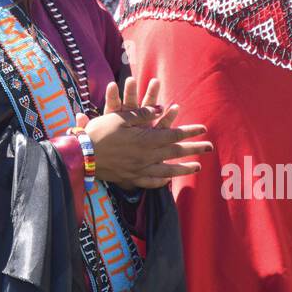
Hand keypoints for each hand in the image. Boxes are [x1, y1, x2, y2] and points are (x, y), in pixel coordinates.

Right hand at [82, 77, 211, 188]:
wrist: (82, 155)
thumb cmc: (99, 132)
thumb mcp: (120, 117)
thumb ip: (141, 114)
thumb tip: (160, 108)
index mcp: (145, 140)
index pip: (173, 135)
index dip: (189, 132)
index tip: (203, 129)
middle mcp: (146, 156)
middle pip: (175, 153)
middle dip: (194, 150)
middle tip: (209, 148)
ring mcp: (139, 170)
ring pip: (167, 170)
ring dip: (183, 168)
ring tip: (196, 167)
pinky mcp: (130, 179)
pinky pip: (150, 182)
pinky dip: (161, 181)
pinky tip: (167, 180)